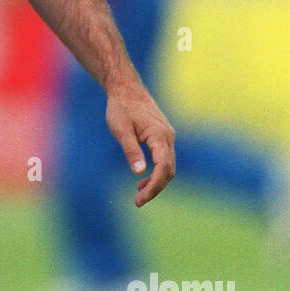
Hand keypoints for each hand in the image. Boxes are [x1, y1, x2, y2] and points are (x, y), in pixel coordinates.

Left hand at [105, 82, 175, 206]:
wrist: (126, 88)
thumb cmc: (121, 108)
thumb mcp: (121, 130)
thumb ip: (131, 151)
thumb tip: (139, 173)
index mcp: (160, 136)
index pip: (163, 168)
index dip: (154, 187)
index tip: (140, 199)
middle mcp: (168, 137)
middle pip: (169, 171)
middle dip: (155, 188)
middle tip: (138, 202)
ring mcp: (167, 136)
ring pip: (168, 166)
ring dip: (156, 182)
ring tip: (139, 194)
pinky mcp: (163, 136)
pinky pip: (164, 159)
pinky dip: (156, 172)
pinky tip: (142, 178)